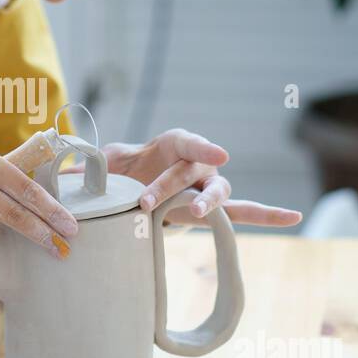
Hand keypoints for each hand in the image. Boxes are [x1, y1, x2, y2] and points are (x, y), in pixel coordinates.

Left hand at [102, 131, 302, 227]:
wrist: (130, 196)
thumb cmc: (120, 176)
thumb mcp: (101, 167)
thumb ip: (86, 166)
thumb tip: (62, 166)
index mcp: (171, 145)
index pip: (186, 141)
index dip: (201, 145)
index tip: (218, 153)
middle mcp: (195, 164)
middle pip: (192, 172)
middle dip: (171, 186)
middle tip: (146, 205)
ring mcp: (207, 188)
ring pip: (217, 193)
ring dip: (207, 204)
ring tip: (194, 214)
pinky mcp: (213, 212)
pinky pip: (244, 213)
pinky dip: (268, 214)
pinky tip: (294, 216)